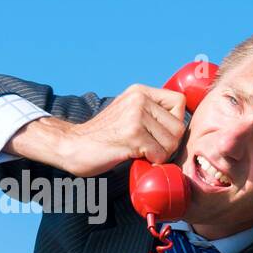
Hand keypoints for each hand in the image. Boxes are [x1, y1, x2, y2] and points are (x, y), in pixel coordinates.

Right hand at [6, 84, 186, 176]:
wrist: (72, 145)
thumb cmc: (102, 135)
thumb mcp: (126, 112)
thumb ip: (149, 111)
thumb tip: (179, 124)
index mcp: (139, 91)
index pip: (179, 102)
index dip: (175, 121)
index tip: (160, 133)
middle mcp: (139, 99)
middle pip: (178, 125)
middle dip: (169, 143)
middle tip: (152, 149)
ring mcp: (135, 116)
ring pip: (171, 141)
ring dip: (161, 154)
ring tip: (143, 153)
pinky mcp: (132, 135)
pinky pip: (159, 153)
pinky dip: (152, 161)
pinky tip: (137, 158)